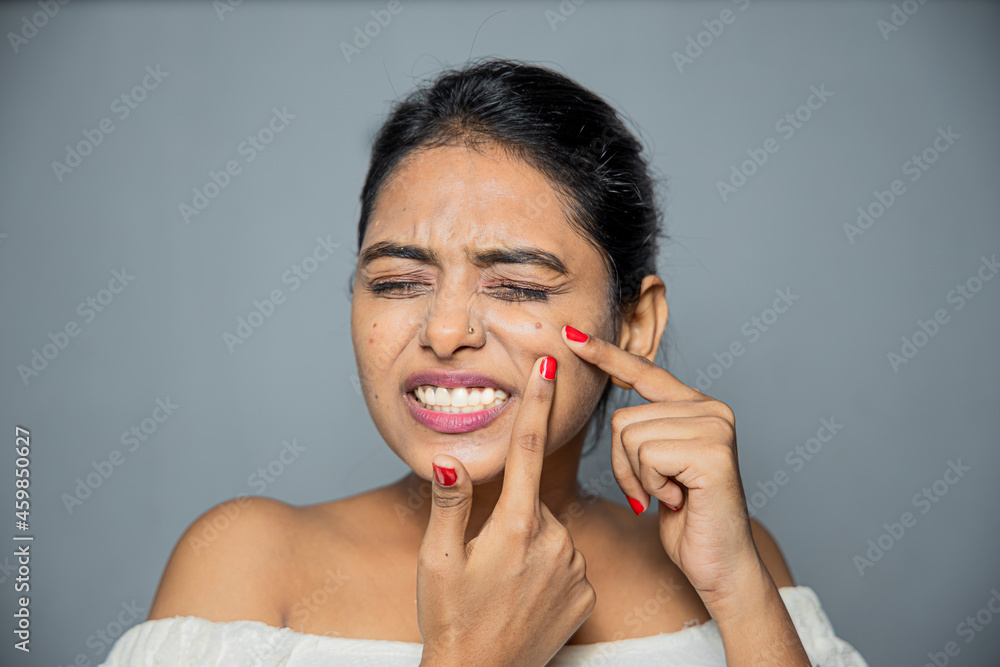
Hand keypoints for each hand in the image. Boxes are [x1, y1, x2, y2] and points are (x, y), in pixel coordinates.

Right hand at [416, 356, 595, 666]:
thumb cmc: (451, 619)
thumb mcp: (436, 560)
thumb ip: (449, 504)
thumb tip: (452, 459)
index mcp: (516, 526)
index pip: (527, 449)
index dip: (537, 403)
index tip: (550, 364)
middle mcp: (554, 541)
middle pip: (533, 502)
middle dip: (511, 517)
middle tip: (485, 561)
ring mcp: (575, 568)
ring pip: (550, 534)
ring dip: (529, 546)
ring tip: (502, 585)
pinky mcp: (588, 594)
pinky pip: (567, 563)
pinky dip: (548, 571)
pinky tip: (526, 596)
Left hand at [561, 325, 760, 614]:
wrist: (720, 565)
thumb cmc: (685, 519)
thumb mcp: (656, 466)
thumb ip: (642, 432)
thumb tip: (611, 412)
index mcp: (697, 407)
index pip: (644, 372)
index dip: (606, 355)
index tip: (571, 337)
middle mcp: (711, 409)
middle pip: (623, 418)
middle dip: (624, 464)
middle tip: (656, 491)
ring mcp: (715, 427)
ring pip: (630, 437)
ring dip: (637, 478)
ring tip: (669, 495)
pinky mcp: (712, 451)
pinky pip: (646, 456)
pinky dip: (651, 485)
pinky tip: (677, 500)